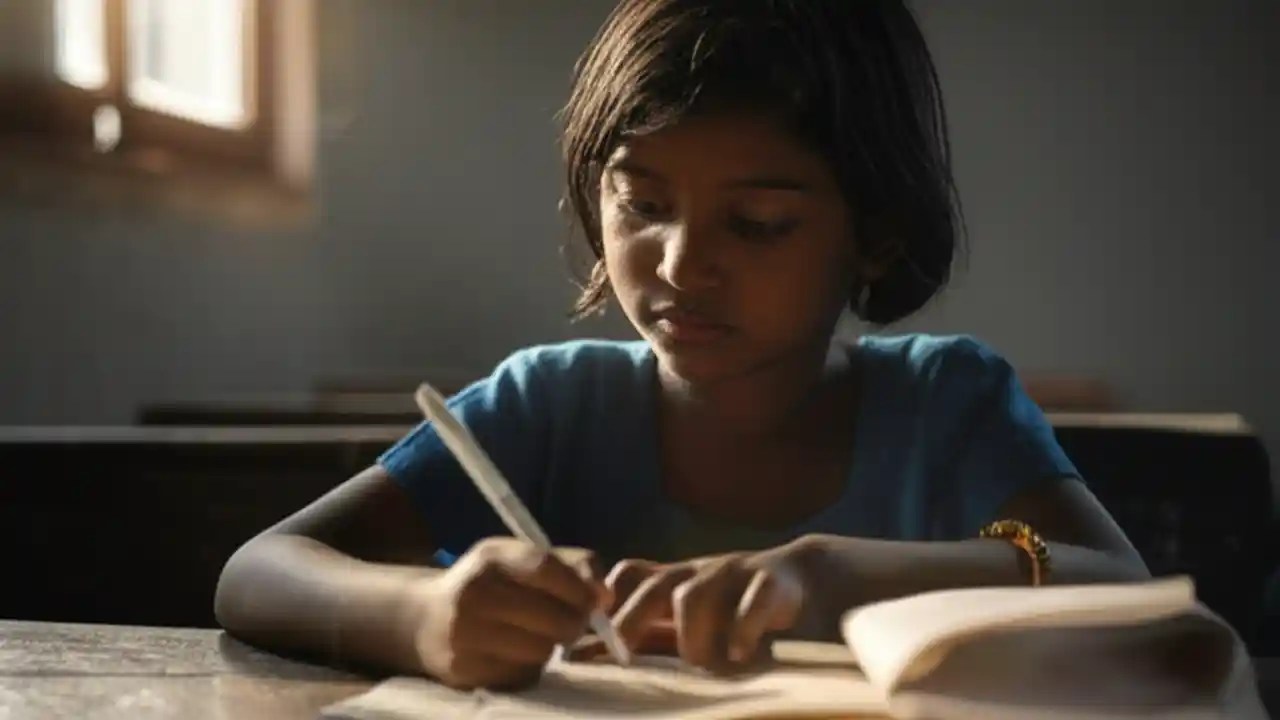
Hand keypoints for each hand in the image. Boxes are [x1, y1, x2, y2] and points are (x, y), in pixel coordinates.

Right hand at [409, 538, 609, 688]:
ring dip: (550, 646)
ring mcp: (466, 633)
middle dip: (573, 624)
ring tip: (537, 636)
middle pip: (552, 617)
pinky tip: (514, 653)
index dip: (580, 587)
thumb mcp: (519, 560)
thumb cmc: (488, 584)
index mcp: (491, 557)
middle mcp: (474, 592)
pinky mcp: (465, 669)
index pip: (545, 568)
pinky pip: (521, 674)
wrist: (422, 618)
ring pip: (541, 650)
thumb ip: (569, 566)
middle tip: (573, 624)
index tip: (599, 601)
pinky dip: (528, 667)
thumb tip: (606, 597)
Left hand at [604, 540, 815, 673]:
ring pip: (694, 594)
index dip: (608, 596)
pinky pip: (753, 600)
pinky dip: (743, 627)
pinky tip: (739, 652)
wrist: (799, 579)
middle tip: (623, 652)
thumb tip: (586, 656)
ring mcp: (733, 575)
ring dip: (691, 635)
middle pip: (655, 587)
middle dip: (633, 618)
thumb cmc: (733, 606)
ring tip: (700, 663)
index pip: (629, 575)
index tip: (595, 628)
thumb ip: (647, 634)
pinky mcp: (770, 582)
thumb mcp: (688, 617)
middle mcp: (698, 573)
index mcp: (674, 579)